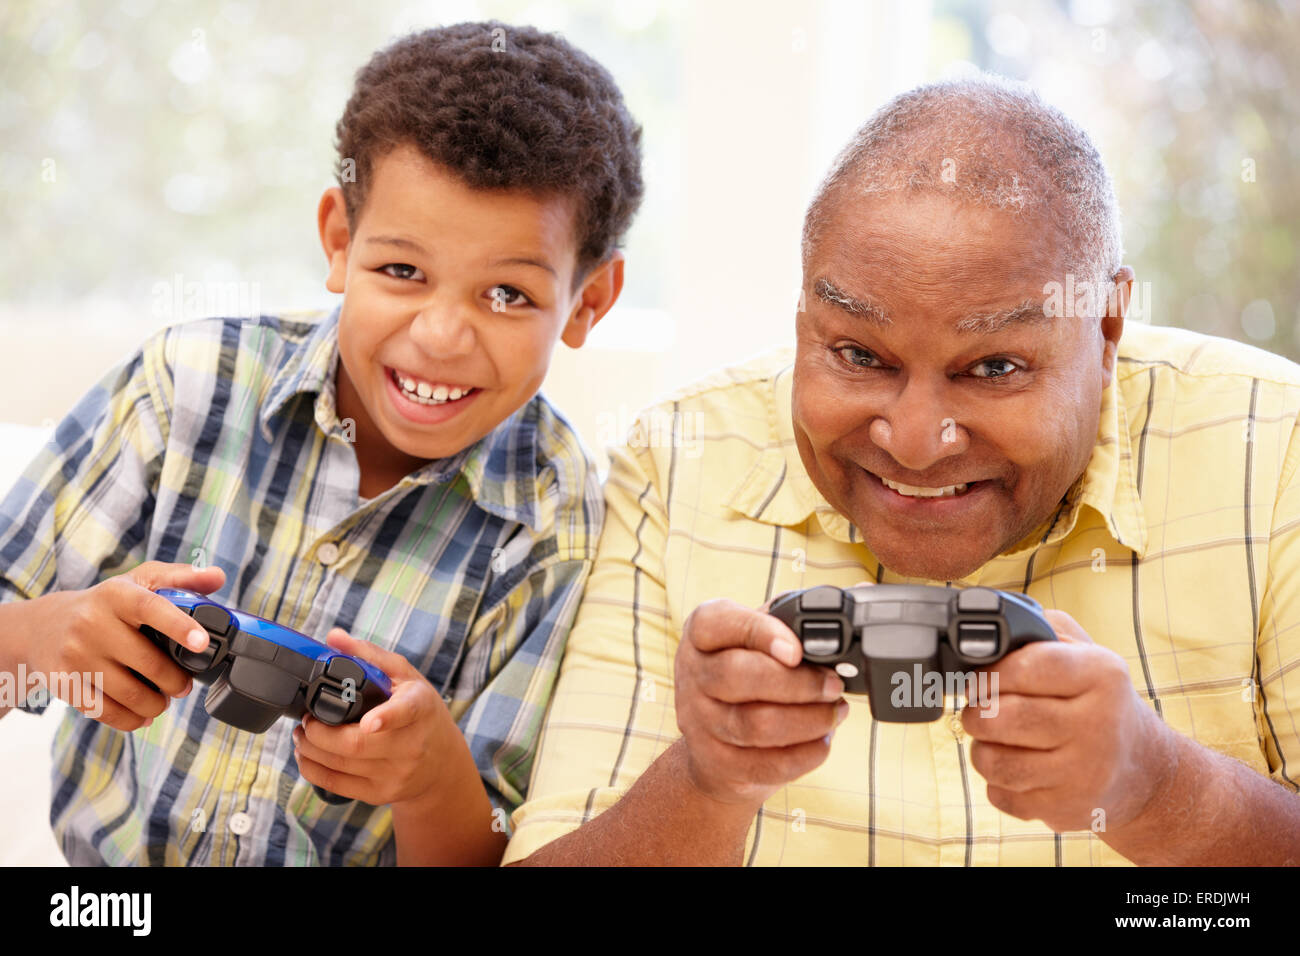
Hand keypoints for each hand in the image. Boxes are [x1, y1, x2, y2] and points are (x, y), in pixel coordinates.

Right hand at [21, 561, 224, 730]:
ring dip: (156, 704)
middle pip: (148, 663)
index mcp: (116, 595)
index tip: (203, 643)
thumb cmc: (104, 605)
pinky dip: (131, 719)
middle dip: (176, 681)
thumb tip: (218, 577)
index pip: (151, 608)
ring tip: (164, 700)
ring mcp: (75, 654)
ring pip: (130, 693)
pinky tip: (142, 715)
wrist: (41, 628)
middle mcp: (92, 623)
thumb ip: (180, 578)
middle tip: (184, 685)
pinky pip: (105, 711)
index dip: (179, 626)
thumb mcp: (137, 582)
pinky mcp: (63, 682)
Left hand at [292, 628, 451, 806]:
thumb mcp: (405, 677)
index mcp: (420, 708)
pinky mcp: (380, 793)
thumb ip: (369, 655)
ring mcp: (396, 773)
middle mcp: (411, 745)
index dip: (386, 718)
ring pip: (339, 765)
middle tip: (306, 719)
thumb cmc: (420, 712)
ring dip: (309, 749)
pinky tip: (307, 754)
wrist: (442, 761)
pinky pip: (336, 784)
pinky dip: (312, 769)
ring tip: (303, 734)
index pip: (405, 713)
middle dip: (318, 732)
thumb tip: (333, 637)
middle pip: (355, 744)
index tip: (369, 723)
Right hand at [673, 598, 847, 809]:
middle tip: (834, 685)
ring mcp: (699, 722)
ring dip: (809, 720)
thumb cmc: (749, 673)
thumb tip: (865, 594)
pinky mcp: (715, 763)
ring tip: (836, 712)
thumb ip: (801, 616)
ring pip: (756, 725)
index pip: (719, 623)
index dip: (760, 633)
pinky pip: (766, 764)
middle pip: (738, 676)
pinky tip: (821, 739)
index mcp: (704, 632)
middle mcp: (693, 673)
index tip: (798, 649)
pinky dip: (805, 754)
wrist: (715, 743)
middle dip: (798, 684)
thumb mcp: (763, 637)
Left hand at [961, 609, 1176, 832]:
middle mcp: (1099, 726)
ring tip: (995, 738)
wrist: (1143, 768)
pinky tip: (1019, 768)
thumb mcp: (1082, 650)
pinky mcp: (1067, 811)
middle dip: (976, 712)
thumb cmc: (1096, 699)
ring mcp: (1084, 774)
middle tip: (980, 709)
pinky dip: (998, 782)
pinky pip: (1002, 796)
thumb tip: (985, 622)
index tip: (979, 678)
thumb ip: (1037, 627)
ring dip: (982, 749)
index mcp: (1103, 675)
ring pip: (995, 762)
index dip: (992, 671)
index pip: (1030, 665)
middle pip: (1002, 718)